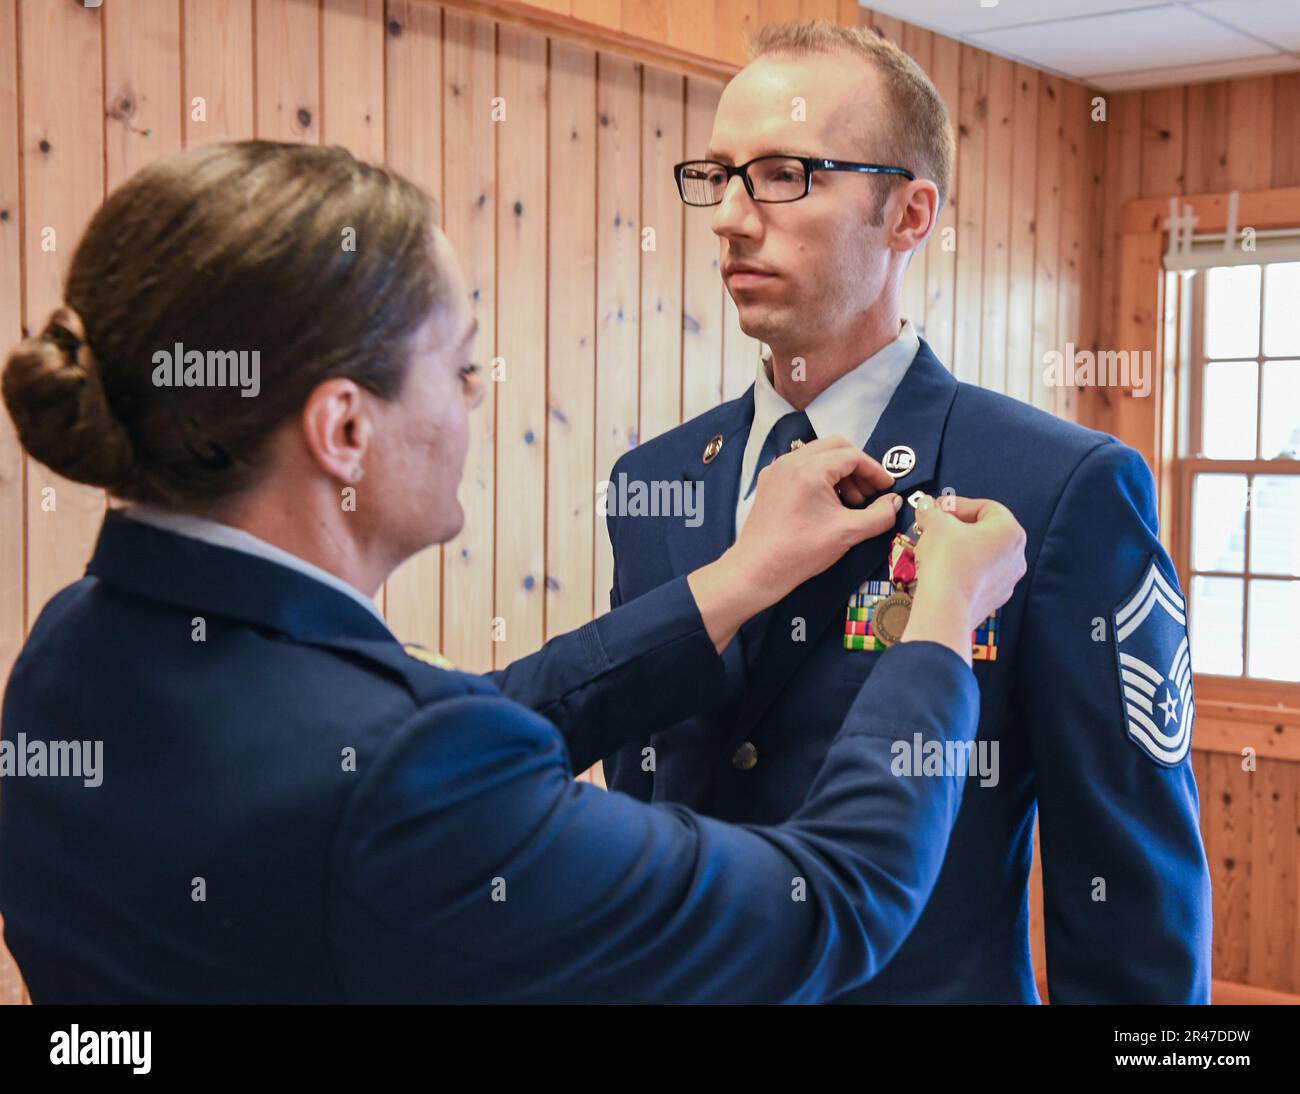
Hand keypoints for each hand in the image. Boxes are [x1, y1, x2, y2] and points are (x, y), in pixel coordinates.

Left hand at [688, 436, 899, 653]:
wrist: (757, 570)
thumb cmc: (801, 551)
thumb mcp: (848, 533)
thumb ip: (879, 515)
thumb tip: (894, 502)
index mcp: (809, 468)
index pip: (852, 456)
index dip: (875, 471)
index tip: (888, 489)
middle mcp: (790, 460)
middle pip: (835, 447)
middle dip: (858, 467)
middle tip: (870, 493)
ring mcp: (777, 470)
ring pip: (818, 455)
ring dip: (840, 472)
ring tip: (851, 502)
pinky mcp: (769, 482)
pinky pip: (801, 467)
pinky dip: (820, 477)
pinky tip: (828, 504)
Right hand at [901, 494, 1026, 663]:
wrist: (945, 609)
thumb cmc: (948, 564)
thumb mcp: (935, 525)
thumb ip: (931, 510)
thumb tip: (927, 506)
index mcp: (1010, 532)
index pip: (984, 507)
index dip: (957, 504)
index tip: (938, 507)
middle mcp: (1015, 556)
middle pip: (984, 530)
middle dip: (956, 526)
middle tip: (934, 526)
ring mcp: (1006, 579)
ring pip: (981, 554)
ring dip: (959, 547)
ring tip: (935, 547)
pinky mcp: (993, 597)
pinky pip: (978, 575)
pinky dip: (962, 568)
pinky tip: (942, 569)